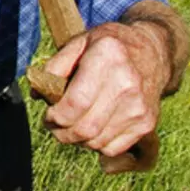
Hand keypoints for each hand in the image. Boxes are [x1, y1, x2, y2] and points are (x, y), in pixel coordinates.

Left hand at [41, 21, 168, 156]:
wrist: (152, 52)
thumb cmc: (107, 47)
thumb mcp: (79, 43)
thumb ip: (55, 66)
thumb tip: (37, 93)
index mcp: (108, 57)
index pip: (76, 102)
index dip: (55, 116)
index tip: (48, 115)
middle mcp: (127, 84)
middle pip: (86, 128)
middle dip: (61, 133)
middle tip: (53, 125)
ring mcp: (139, 107)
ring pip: (97, 142)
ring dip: (77, 140)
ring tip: (71, 125)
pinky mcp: (147, 123)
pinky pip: (112, 148)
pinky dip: (96, 144)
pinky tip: (92, 127)